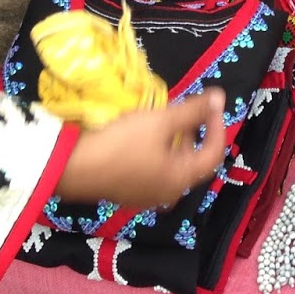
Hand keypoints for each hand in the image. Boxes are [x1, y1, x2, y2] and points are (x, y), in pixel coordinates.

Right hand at [54, 90, 228, 208]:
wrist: (74, 168)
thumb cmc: (122, 144)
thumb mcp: (160, 122)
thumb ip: (192, 110)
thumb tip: (220, 98)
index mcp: (182, 179)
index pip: (213, 153)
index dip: (217, 125)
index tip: (211, 103)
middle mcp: (168, 193)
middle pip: (192, 160)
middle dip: (193, 131)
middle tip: (184, 108)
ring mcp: (146, 196)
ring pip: (170, 164)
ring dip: (173, 140)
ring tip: (161, 117)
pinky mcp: (127, 192)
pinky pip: (151, 169)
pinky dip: (155, 150)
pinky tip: (140, 134)